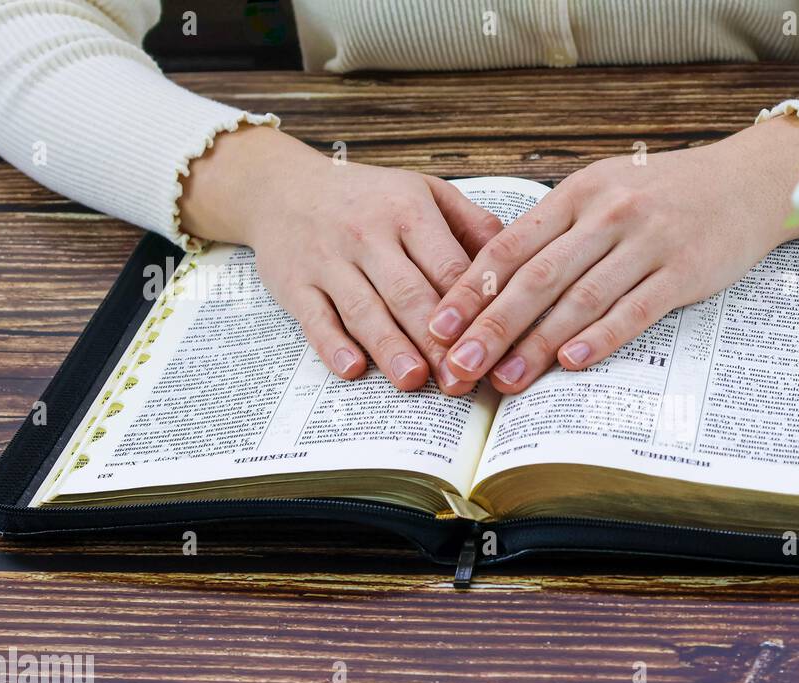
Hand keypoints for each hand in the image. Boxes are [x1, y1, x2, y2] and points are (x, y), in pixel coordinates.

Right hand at [178, 126, 502, 390]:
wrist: (282, 186)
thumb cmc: (370, 198)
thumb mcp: (425, 191)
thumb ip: (472, 224)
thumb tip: (516, 263)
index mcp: (408, 211)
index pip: (447, 265)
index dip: (471, 307)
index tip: (494, 342)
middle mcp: (367, 235)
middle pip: (409, 293)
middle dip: (437, 340)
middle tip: (461, 380)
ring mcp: (328, 260)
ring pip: (364, 309)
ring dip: (390, 347)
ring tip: (415, 380)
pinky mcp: (294, 284)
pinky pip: (314, 318)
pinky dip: (332, 344)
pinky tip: (352, 369)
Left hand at [425, 116, 798, 395]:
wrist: (750, 180)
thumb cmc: (669, 193)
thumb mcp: (605, 191)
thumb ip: (559, 229)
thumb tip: (497, 282)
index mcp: (577, 193)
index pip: (510, 247)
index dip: (470, 291)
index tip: (437, 328)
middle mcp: (607, 213)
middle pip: (536, 278)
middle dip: (490, 328)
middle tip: (458, 369)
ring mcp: (647, 241)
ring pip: (580, 298)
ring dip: (538, 343)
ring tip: (505, 380)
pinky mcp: (685, 269)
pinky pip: (636, 308)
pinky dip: (602, 336)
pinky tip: (572, 363)